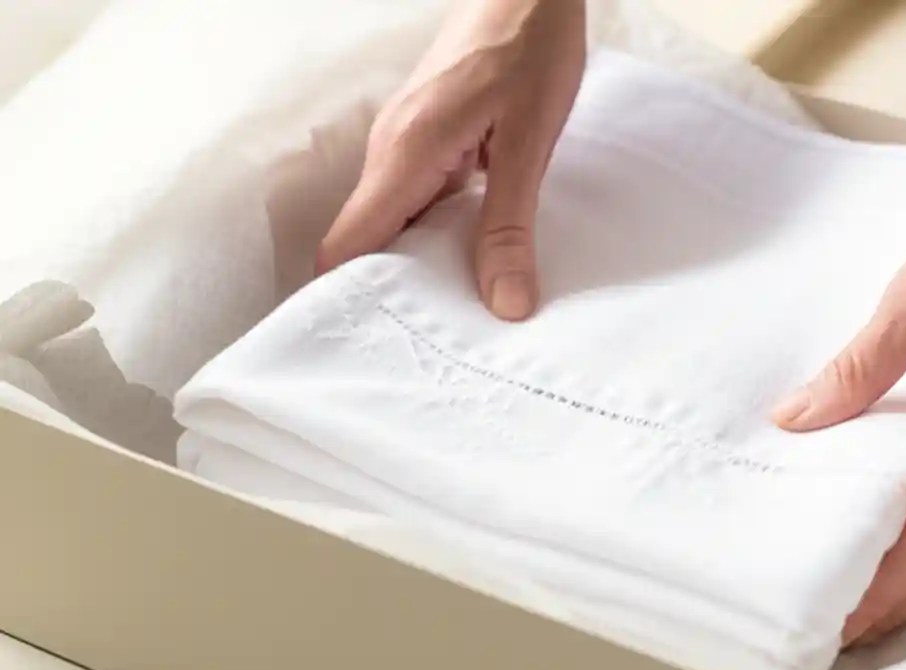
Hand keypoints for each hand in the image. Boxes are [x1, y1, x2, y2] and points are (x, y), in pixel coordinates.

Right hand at [317, 0, 585, 320]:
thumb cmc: (529, 48)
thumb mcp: (529, 144)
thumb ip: (510, 226)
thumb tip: (504, 303)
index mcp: (406, 155)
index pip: (347, 244)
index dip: (343, 301)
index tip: (359, 353)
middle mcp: (392, 151)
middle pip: (365, 241)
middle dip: (384, 296)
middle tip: (419, 352)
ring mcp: (407, 142)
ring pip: (393, 221)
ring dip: (414, 267)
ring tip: (447, 321)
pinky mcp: (428, 136)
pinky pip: (416, 198)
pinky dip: (434, 234)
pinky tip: (468, 261)